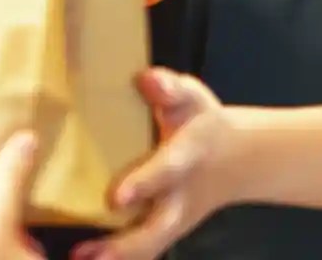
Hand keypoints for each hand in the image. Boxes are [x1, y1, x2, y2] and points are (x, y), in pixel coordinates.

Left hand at [73, 69, 237, 259]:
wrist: (240, 159)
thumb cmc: (205, 125)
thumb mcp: (193, 98)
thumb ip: (171, 88)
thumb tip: (148, 79)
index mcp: (189, 157)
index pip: (168, 171)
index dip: (144, 184)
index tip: (117, 197)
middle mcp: (182, 196)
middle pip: (158, 229)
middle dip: (127, 243)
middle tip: (93, 254)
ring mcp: (176, 220)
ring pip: (149, 246)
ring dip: (117, 256)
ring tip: (81, 258)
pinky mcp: (166, 232)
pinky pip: (145, 249)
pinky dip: (117, 256)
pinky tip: (86, 257)